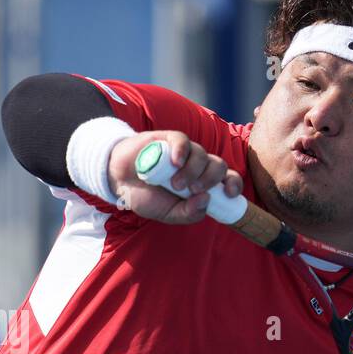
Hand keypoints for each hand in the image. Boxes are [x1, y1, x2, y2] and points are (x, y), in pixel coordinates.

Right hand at [107, 130, 243, 224]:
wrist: (119, 181)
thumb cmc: (146, 196)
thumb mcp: (168, 214)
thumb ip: (188, 213)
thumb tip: (206, 199)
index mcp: (202, 183)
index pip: (227, 179)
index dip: (233, 184)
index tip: (229, 194)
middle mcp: (197, 166)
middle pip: (218, 165)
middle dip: (210, 179)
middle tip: (192, 190)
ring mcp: (185, 152)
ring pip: (202, 154)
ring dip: (192, 170)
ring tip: (174, 183)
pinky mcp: (169, 139)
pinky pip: (183, 140)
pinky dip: (181, 151)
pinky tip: (174, 162)